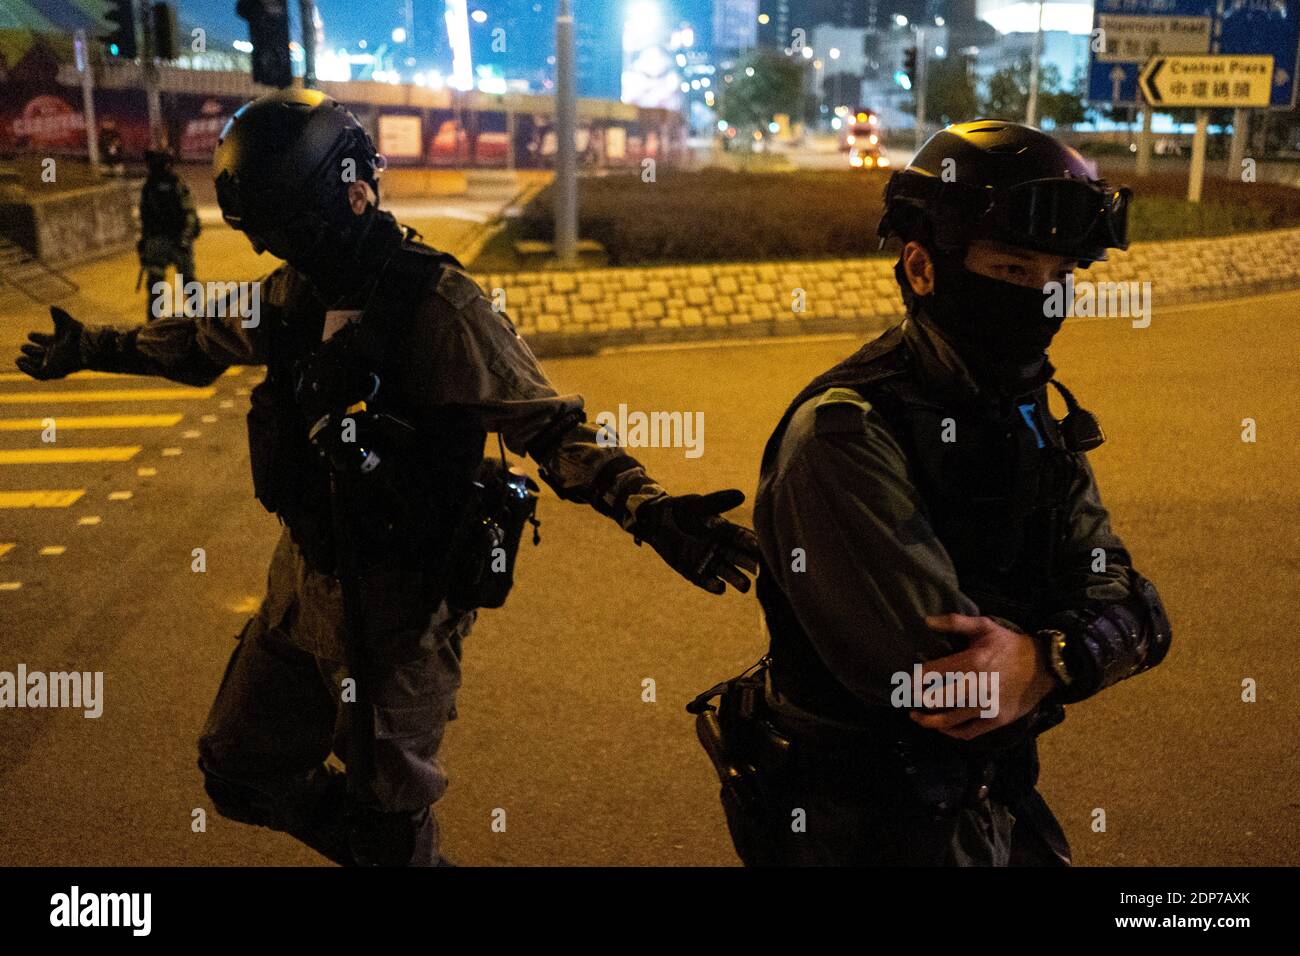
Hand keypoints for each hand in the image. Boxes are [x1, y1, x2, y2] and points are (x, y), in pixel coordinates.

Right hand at [16, 306, 83, 380]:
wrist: (86, 350)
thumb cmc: (79, 337)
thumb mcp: (67, 324)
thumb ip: (60, 315)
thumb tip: (52, 307)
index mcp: (58, 342)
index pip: (45, 340)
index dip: (36, 337)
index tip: (30, 335)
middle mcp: (56, 354)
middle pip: (40, 352)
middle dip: (30, 350)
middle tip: (24, 347)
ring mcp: (53, 363)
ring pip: (37, 364)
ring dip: (27, 361)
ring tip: (18, 359)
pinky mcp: (52, 371)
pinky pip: (37, 373)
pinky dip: (27, 369)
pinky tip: (20, 363)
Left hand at [632, 489, 759, 594]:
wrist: (655, 520)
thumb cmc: (681, 509)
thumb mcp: (697, 504)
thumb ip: (717, 502)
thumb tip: (741, 495)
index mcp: (725, 530)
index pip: (743, 538)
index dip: (751, 542)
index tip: (760, 547)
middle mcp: (720, 548)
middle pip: (739, 558)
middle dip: (749, 564)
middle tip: (761, 570)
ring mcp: (707, 561)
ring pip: (727, 572)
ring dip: (736, 579)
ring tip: (746, 586)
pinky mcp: (693, 571)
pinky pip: (706, 580)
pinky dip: (713, 585)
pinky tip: (721, 588)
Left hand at [908, 614, 1056, 739]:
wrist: (1044, 667)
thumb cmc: (1010, 645)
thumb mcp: (985, 626)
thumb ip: (955, 622)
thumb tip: (926, 621)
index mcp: (971, 662)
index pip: (931, 673)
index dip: (913, 679)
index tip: (904, 681)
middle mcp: (976, 687)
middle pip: (935, 700)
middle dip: (916, 701)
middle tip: (906, 699)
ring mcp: (986, 706)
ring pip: (948, 720)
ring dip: (928, 720)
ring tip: (916, 717)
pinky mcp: (996, 720)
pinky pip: (967, 732)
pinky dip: (951, 732)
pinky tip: (942, 727)